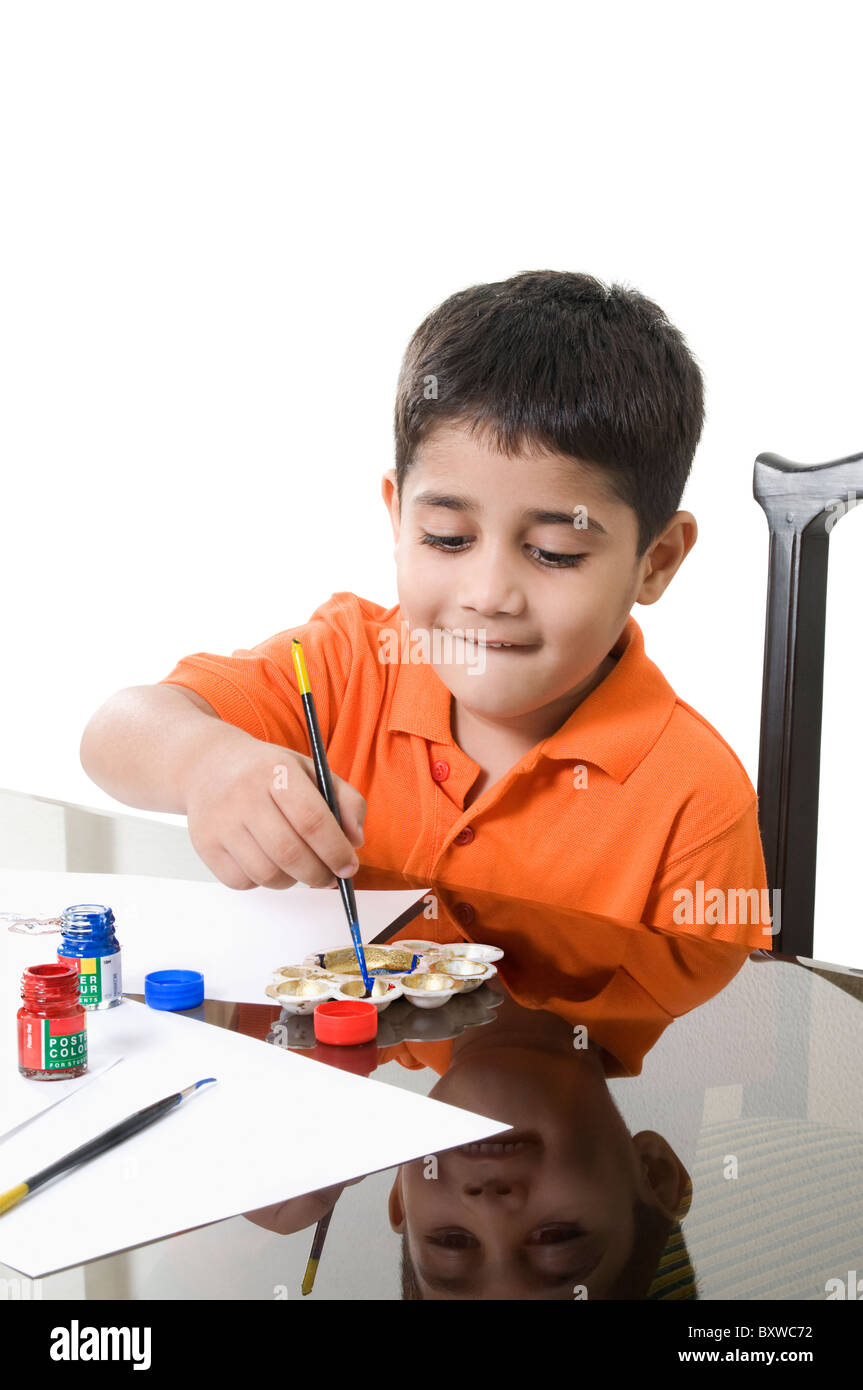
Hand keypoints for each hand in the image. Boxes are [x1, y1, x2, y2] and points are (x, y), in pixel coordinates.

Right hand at [183, 728, 365, 889]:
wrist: (209, 764)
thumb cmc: (268, 772)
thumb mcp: (312, 770)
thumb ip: (345, 800)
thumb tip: (355, 841)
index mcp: (276, 771)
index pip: (312, 820)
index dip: (336, 850)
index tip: (349, 868)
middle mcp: (244, 795)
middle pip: (289, 853)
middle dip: (318, 874)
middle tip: (329, 878)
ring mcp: (220, 821)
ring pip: (266, 874)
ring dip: (292, 881)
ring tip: (299, 869)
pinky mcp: (204, 844)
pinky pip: (242, 882)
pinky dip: (263, 882)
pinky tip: (269, 864)